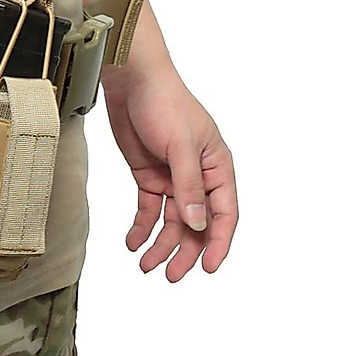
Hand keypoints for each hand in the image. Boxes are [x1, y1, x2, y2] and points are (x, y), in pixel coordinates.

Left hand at [101, 64, 236, 280]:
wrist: (131, 80)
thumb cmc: (164, 102)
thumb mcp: (181, 145)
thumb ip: (188, 186)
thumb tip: (197, 224)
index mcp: (217, 167)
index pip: (224, 214)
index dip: (217, 243)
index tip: (207, 267)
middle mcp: (198, 176)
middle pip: (196, 223)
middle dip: (185, 251)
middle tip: (171, 275)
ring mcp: (172, 176)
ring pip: (172, 220)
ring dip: (160, 243)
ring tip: (146, 265)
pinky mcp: (148, 173)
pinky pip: (149, 207)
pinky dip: (142, 226)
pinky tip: (133, 241)